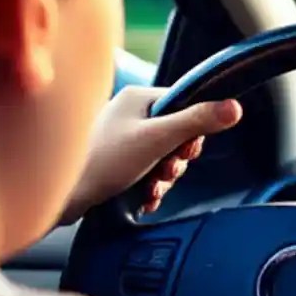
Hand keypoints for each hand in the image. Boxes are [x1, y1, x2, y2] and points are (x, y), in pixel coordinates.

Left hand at [63, 86, 242, 223]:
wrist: (60, 197)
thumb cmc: (103, 162)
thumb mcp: (158, 140)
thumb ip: (197, 122)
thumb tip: (236, 106)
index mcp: (138, 97)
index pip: (184, 106)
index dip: (192, 133)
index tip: (186, 152)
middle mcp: (128, 113)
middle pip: (176, 135)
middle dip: (176, 161)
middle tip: (166, 173)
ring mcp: (120, 137)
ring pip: (162, 157)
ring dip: (163, 178)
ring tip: (151, 190)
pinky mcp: (114, 161)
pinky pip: (146, 170)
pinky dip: (149, 186)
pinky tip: (143, 198)